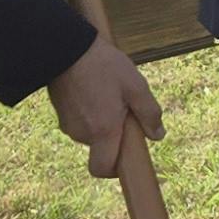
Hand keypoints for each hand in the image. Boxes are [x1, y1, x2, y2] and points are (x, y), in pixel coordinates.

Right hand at [45, 34, 163, 180]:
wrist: (66, 47)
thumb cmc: (103, 66)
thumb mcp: (135, 85)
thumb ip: (149, 113)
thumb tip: (158, 135)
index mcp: (102, 131)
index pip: (102, 169)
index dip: (114, 170)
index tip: (127, 156)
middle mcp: (82, 133)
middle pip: (101, 148)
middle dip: (114, 135)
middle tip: (124, 107)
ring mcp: (68, 124)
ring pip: (91, 133)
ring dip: (102, 121)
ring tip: (108, 92)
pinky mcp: (60, 113)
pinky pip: (81, 121)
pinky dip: (90, 112)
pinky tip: (95, 89)